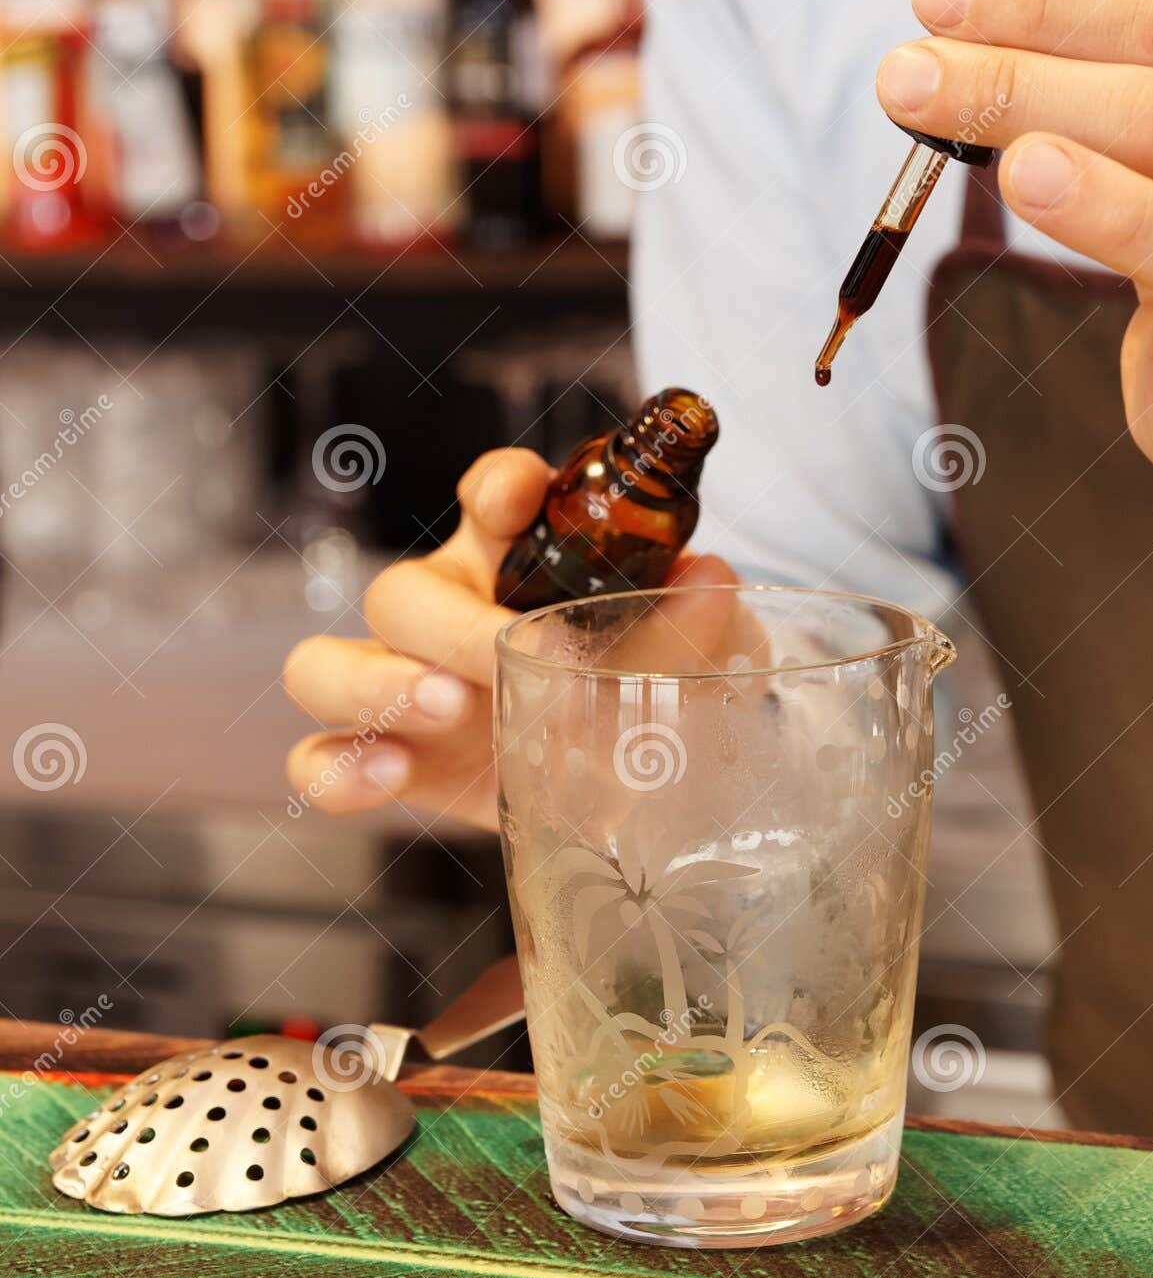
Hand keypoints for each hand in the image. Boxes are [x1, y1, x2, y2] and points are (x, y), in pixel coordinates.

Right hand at [283, 448, 736, 831]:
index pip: (493, 498)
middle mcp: (450, 616)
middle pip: (401, 592)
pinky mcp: (392, 762)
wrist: (629, 788)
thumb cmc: (643, 690)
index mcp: (519, 566)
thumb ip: (695, 622)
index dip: (499, 489)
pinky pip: (317, 758)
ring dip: (378, 684)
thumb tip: (710, 578)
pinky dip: (339, 768)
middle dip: (449, 625)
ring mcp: (408, 693)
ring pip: (323, 665)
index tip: (520, 502)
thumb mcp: (685, 657)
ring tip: (447, 710)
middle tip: (502, 659)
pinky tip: (390, 775)